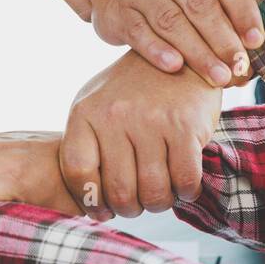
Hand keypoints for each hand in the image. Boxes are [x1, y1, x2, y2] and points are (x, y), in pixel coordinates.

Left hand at [61, 53, 220, 219]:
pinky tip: (183, 185)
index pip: (78, 173)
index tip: (102, 210)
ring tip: (160, 195)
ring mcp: (151, 120)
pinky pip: (185, 180)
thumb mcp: (96, 106)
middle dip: (130, 209)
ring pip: (154, 192)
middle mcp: (115, 115)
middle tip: (138, 204)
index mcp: (86, 113)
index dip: (90, 202)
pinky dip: (186, 192)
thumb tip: (89, 203)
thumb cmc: (132, 92)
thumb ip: (85, 147)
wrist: (179, 52)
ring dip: (159, 203)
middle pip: (119, 191)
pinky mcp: (185, 126)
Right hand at [83, 0, 262, 86]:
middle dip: (223, 40)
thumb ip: (223, 3)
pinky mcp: (119, 11)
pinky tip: (175, 67)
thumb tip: (253, 45)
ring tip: (218, 77)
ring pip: (172, 22)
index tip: (256, 41)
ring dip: (198, 53)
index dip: (243, 11)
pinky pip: (140, 32)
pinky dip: (158, 51)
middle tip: (239, 68)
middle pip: (200, 5)